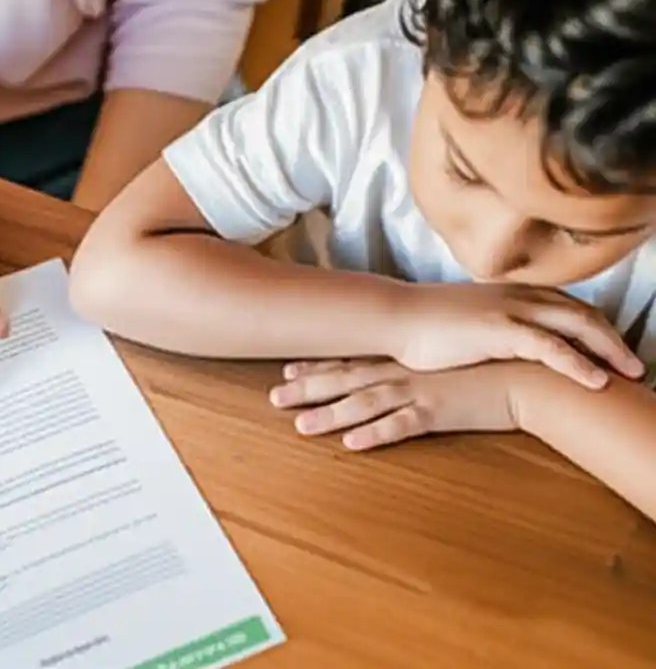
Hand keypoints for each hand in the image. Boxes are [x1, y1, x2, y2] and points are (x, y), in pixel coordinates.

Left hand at [269, 359, 523, 450]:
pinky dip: (377, 434)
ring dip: (331, 415)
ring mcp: (421, 392)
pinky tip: (352, 443)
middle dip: (308, 389)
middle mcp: (406, 375)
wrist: (532, 376)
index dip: (317, 366)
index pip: (352, 362)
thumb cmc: (492, 371)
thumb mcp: (449, 367)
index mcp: (406, 363)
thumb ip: (423, 371)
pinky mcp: (440, 413)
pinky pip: (402, 426)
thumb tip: (403, 375)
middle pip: (346, 381)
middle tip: (273, 397)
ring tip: (299, 427)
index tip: (286, 369)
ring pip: (365, 404)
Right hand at [392, 282, 642, 388]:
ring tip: (631, 375)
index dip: (596, 327)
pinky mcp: (500, 331)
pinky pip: (551, 347)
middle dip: (615, 339)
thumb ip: (489, 328)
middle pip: (583, 314)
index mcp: (511, 293)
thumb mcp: (464, 322)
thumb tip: (497, 346)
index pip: (568, 306)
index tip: (614, 350)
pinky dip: (579, 364)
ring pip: (576, 327)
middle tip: (636, 366)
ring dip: (610, 351)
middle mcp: (518, 296)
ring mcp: (511, 311)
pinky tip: (596, 382)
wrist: (392, 318)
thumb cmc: (420, 326)